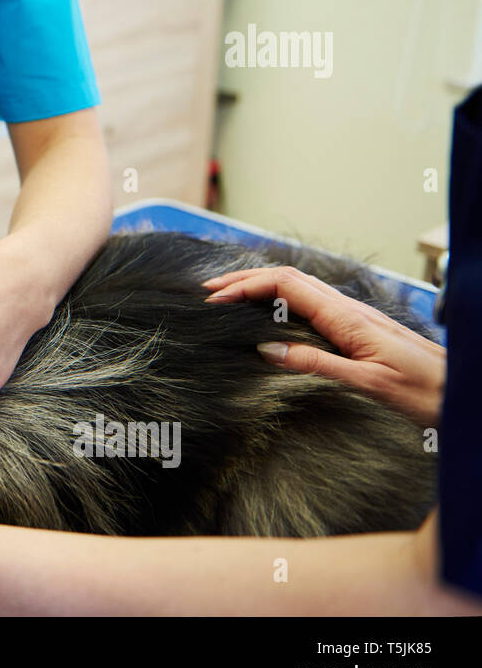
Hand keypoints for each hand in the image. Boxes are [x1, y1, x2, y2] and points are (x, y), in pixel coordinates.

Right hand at [203, 266, 445, 426]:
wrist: (460, 390)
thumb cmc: (423, 390)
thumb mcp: (367, 383)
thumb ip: (316, 363)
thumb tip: (266, 347)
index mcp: (345, 317)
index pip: (285, 285)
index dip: (246, 287)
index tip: (215, 299)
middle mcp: (348, 308)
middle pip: (287, 277)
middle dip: (245, 278)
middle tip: (209, 289)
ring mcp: (353, 315)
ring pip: (299, 285)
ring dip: (261, 285)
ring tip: (231, 294)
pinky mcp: (357, 326)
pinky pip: (311, 300)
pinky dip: (281, 297)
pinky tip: (271, 311)